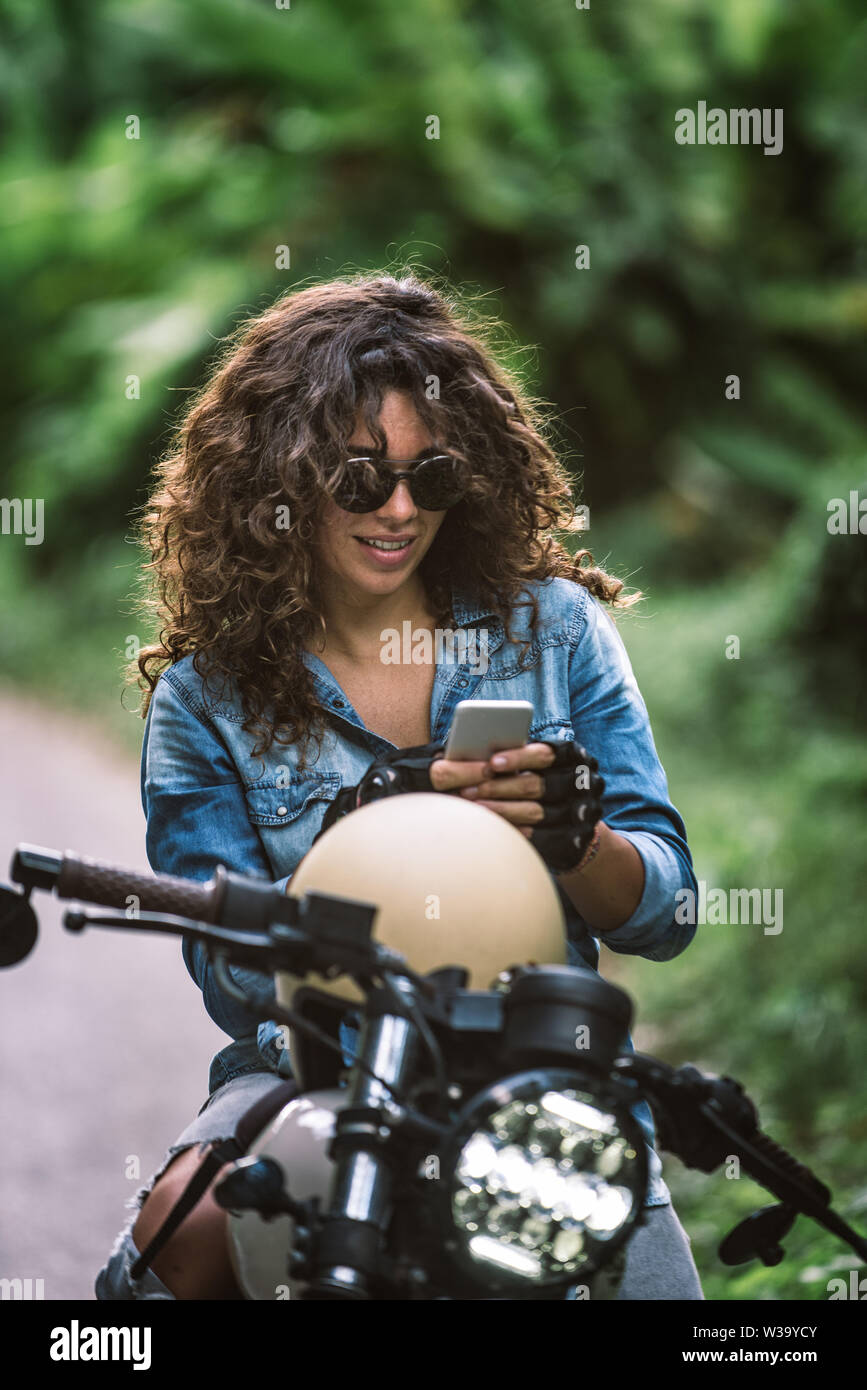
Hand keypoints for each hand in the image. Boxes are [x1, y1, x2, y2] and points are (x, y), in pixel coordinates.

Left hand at [435, 740, 605, 873]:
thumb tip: (458, 756)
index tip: (490, 763)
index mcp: (573, 756)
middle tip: (466, 789)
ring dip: (500, 810)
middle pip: (535, 784)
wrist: (578, 821)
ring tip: (473, 808)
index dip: (516, 758)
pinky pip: (540, 836)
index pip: (544, 753)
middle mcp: (584, 781)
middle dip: (497, 787)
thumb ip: (513, 759)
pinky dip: (514, 830)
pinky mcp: (576, 838)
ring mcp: (584, 811)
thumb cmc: (544, 784)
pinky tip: (494, 827)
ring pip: (534, 812)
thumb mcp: (537, 767)